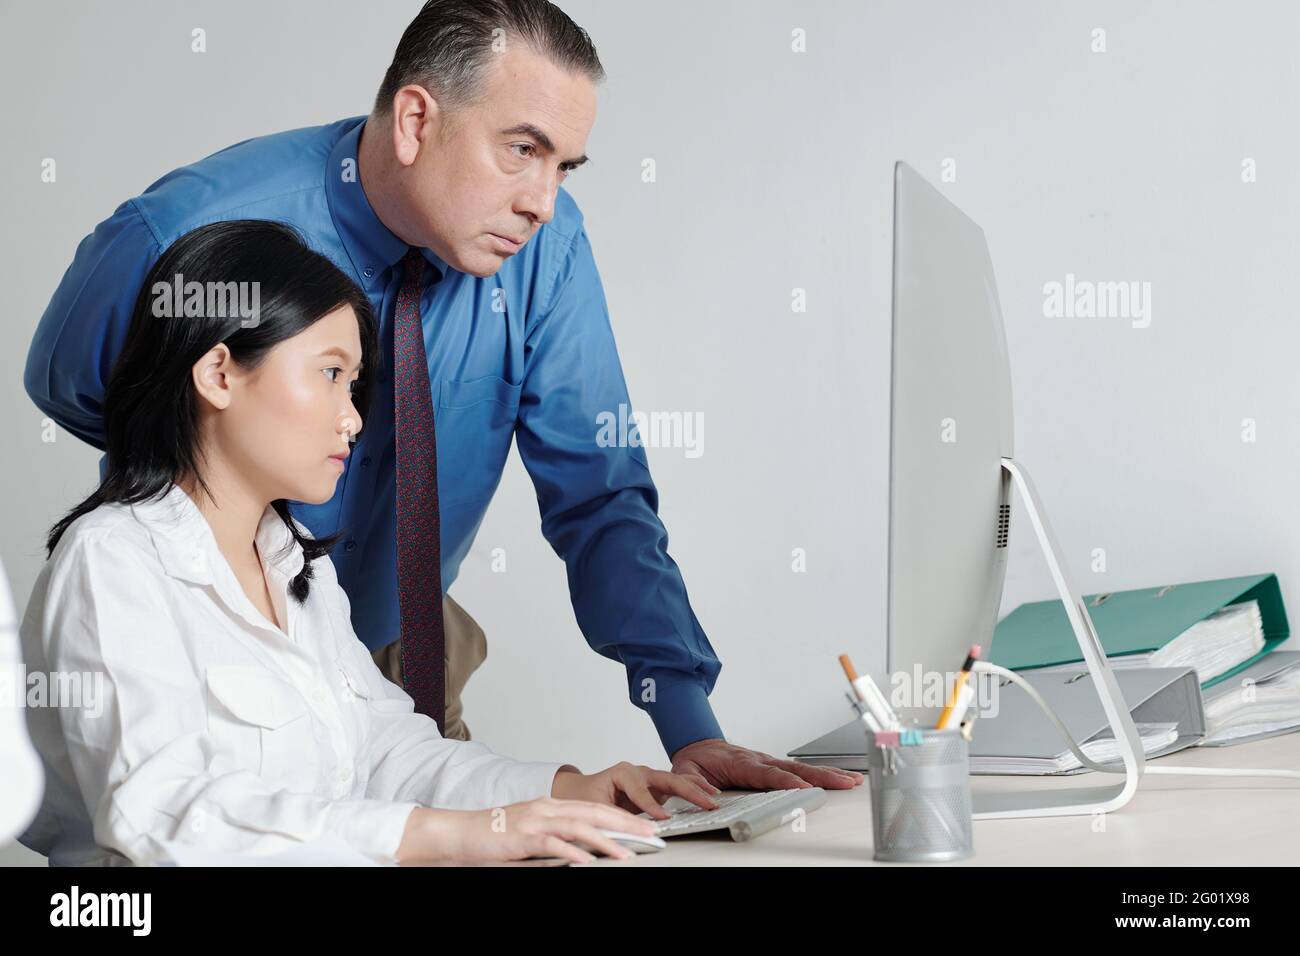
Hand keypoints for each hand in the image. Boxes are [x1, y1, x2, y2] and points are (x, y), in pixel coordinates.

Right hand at [399, 798, 659, 864]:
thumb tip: (584, 852)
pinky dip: (574, 853)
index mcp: (551, 806)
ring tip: (628, 853)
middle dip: (626, 825)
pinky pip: (554, 844)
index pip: (595, 808)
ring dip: (607, 841)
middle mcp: (547, 808)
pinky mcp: (523, 837)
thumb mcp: (532, 834)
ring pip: (580, 827)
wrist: (460, 833)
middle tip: (651, 835)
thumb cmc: (494, 837)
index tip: (645, 827)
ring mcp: (536, 821)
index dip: (623, 816)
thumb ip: (557, 838)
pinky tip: (589, 862)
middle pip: (595, 813)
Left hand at [551, 760, 721, 819]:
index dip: (651, 805)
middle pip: (666, 779)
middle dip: (687, 790)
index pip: (640, 790)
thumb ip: (614, 819)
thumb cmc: (584, 797)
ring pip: (675, 781)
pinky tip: (707, 795)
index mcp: (622, 772)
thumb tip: (631, 832)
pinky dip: (693, 791)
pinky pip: (676, 787)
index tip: (663, 818)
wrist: (580, 790)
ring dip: (695, 789)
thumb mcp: (594, 809)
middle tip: (705, 802)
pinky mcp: (655, 787)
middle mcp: (638, 771)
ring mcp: (649, 777)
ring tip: (713, 797)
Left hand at [671, 739, 863, 790]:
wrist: (698, 744)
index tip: (804, 788)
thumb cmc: (696, 760)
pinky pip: (799, 770)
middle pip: (794, 768)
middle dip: (821, 775)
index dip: (786, 781)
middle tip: (845, 781)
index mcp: (741, 762)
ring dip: (827, 773)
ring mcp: (768, 761)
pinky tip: (838, 777)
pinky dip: (820, 773)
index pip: (767, 773)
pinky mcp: (773, 765)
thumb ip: (694, 784)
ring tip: (852, 780)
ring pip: (802, 767)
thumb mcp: (684, 772)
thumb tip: (708, 797)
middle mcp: (759, 759)